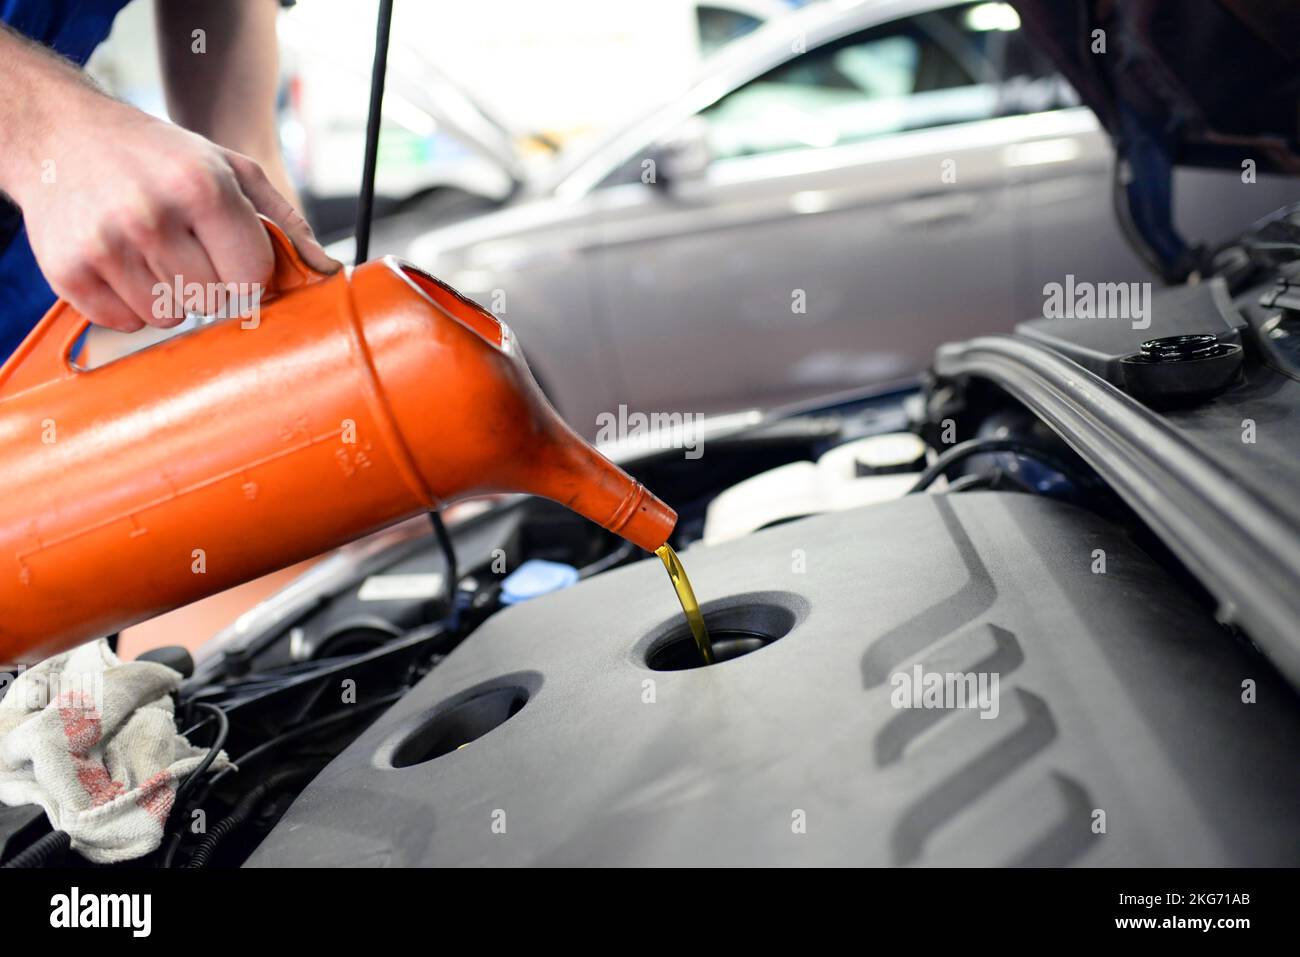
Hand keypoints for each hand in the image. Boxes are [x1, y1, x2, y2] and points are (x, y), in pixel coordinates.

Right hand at [10, 90, 340, 331]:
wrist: (61, 134)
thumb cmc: (159, 156)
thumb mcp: (230, 169)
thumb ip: (284, 221)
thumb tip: (328, 271)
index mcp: (201, 188)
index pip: (252, 278)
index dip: (249, 274)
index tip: (233, 255)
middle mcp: (151, 216)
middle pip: (213, 302)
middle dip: (209, 283)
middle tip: (186, 247)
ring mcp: (105, 245)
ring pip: (169, 318)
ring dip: (169, 296)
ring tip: (151, 251)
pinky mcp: (68, 271)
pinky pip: (125, 323)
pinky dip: (129, 304)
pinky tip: (121, 263)